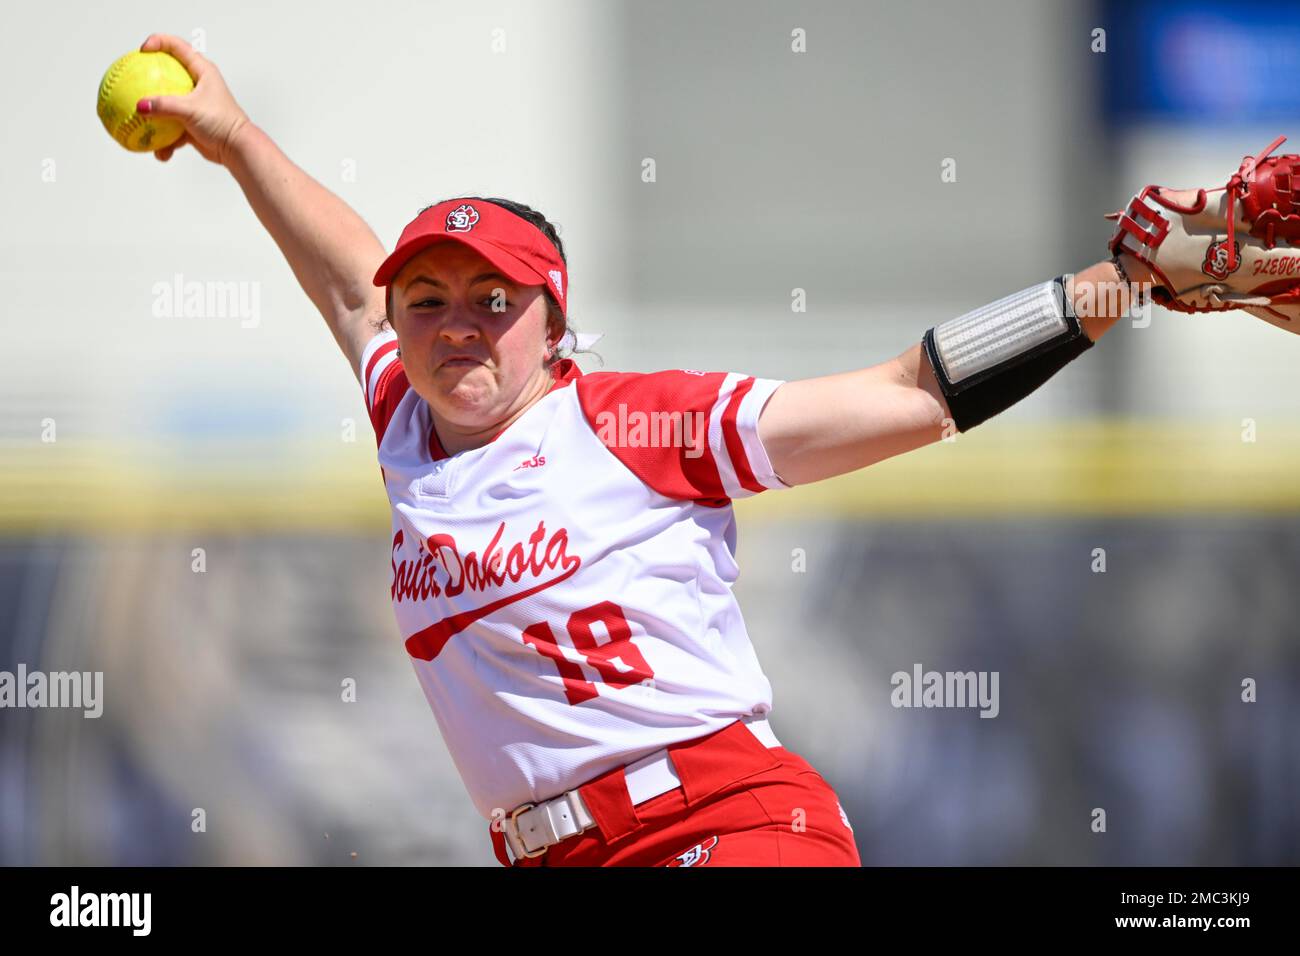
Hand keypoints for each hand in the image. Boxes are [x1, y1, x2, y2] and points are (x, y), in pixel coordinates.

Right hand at [137, 34, 250, 165]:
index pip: (177, 47)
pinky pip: (169, 128)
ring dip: (153, 115)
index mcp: (202, 71)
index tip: (141, 51)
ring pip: (165, 104)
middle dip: (148, 77)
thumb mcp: (191, 110)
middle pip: (167, 73)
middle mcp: (197, 85)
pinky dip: (164, 140)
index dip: (158, 42)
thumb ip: (164, 106)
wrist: (236, 149)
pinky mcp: (190, 123)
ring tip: (138, 120)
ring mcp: (192, 104)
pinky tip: (160, 152)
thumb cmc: (222, 123)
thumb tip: (140, 106)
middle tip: (131, 79)